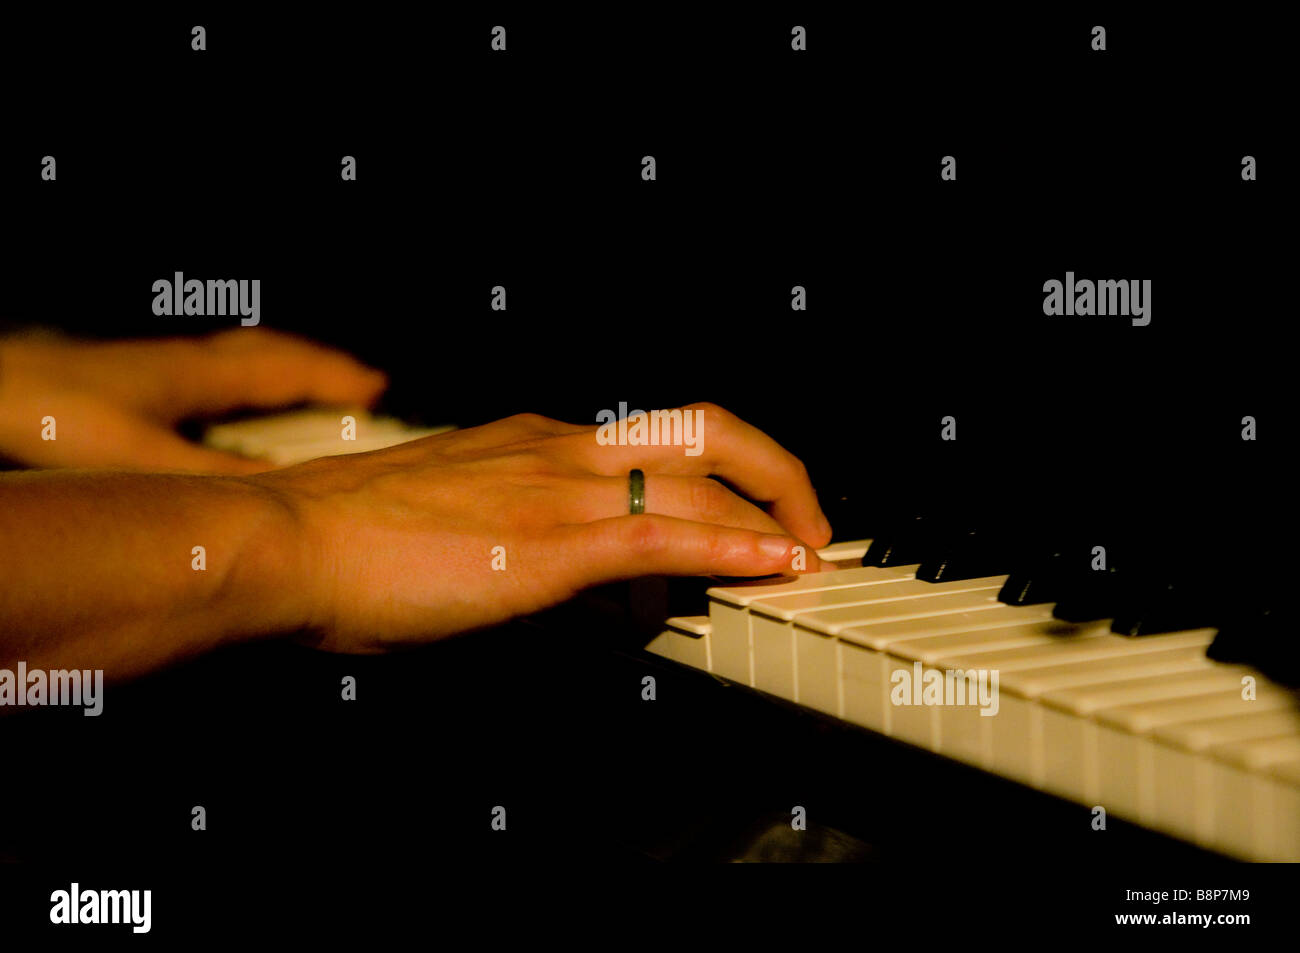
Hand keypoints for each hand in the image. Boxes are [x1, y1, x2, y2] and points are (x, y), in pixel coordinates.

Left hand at [0, 329, 386, 471]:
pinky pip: (210, 376)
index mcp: (200, 375)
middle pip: (269, 354)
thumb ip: (222, 479)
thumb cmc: (56, 418)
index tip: (381, 388)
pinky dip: (242, 387)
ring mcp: (158, 369)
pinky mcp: (133, 383)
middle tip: (359, 382)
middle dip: (319, 367)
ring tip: (308, 389)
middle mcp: (186, 364)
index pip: (288, 369)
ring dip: (282, 371)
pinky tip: (229, 413)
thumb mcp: (148, 458)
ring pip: (238, 360)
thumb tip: (293, 497)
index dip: (339, 378)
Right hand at [254, 404, 832, 651]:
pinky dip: (732, 546)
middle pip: (699, 436)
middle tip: (807, 520)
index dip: (719, 466)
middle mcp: (557, 448)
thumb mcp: (448, 516)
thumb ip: (511, 529)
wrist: (288, 542)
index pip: (652, 438)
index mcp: (533, 440)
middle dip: (773, 471)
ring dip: (770, 512)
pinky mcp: (548, 544)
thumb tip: (556, 572)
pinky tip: (774, 563)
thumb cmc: (348, 538)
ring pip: (696, 478)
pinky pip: (664, 533)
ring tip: (810, 549)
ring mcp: (557, 490)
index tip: (748, 500)